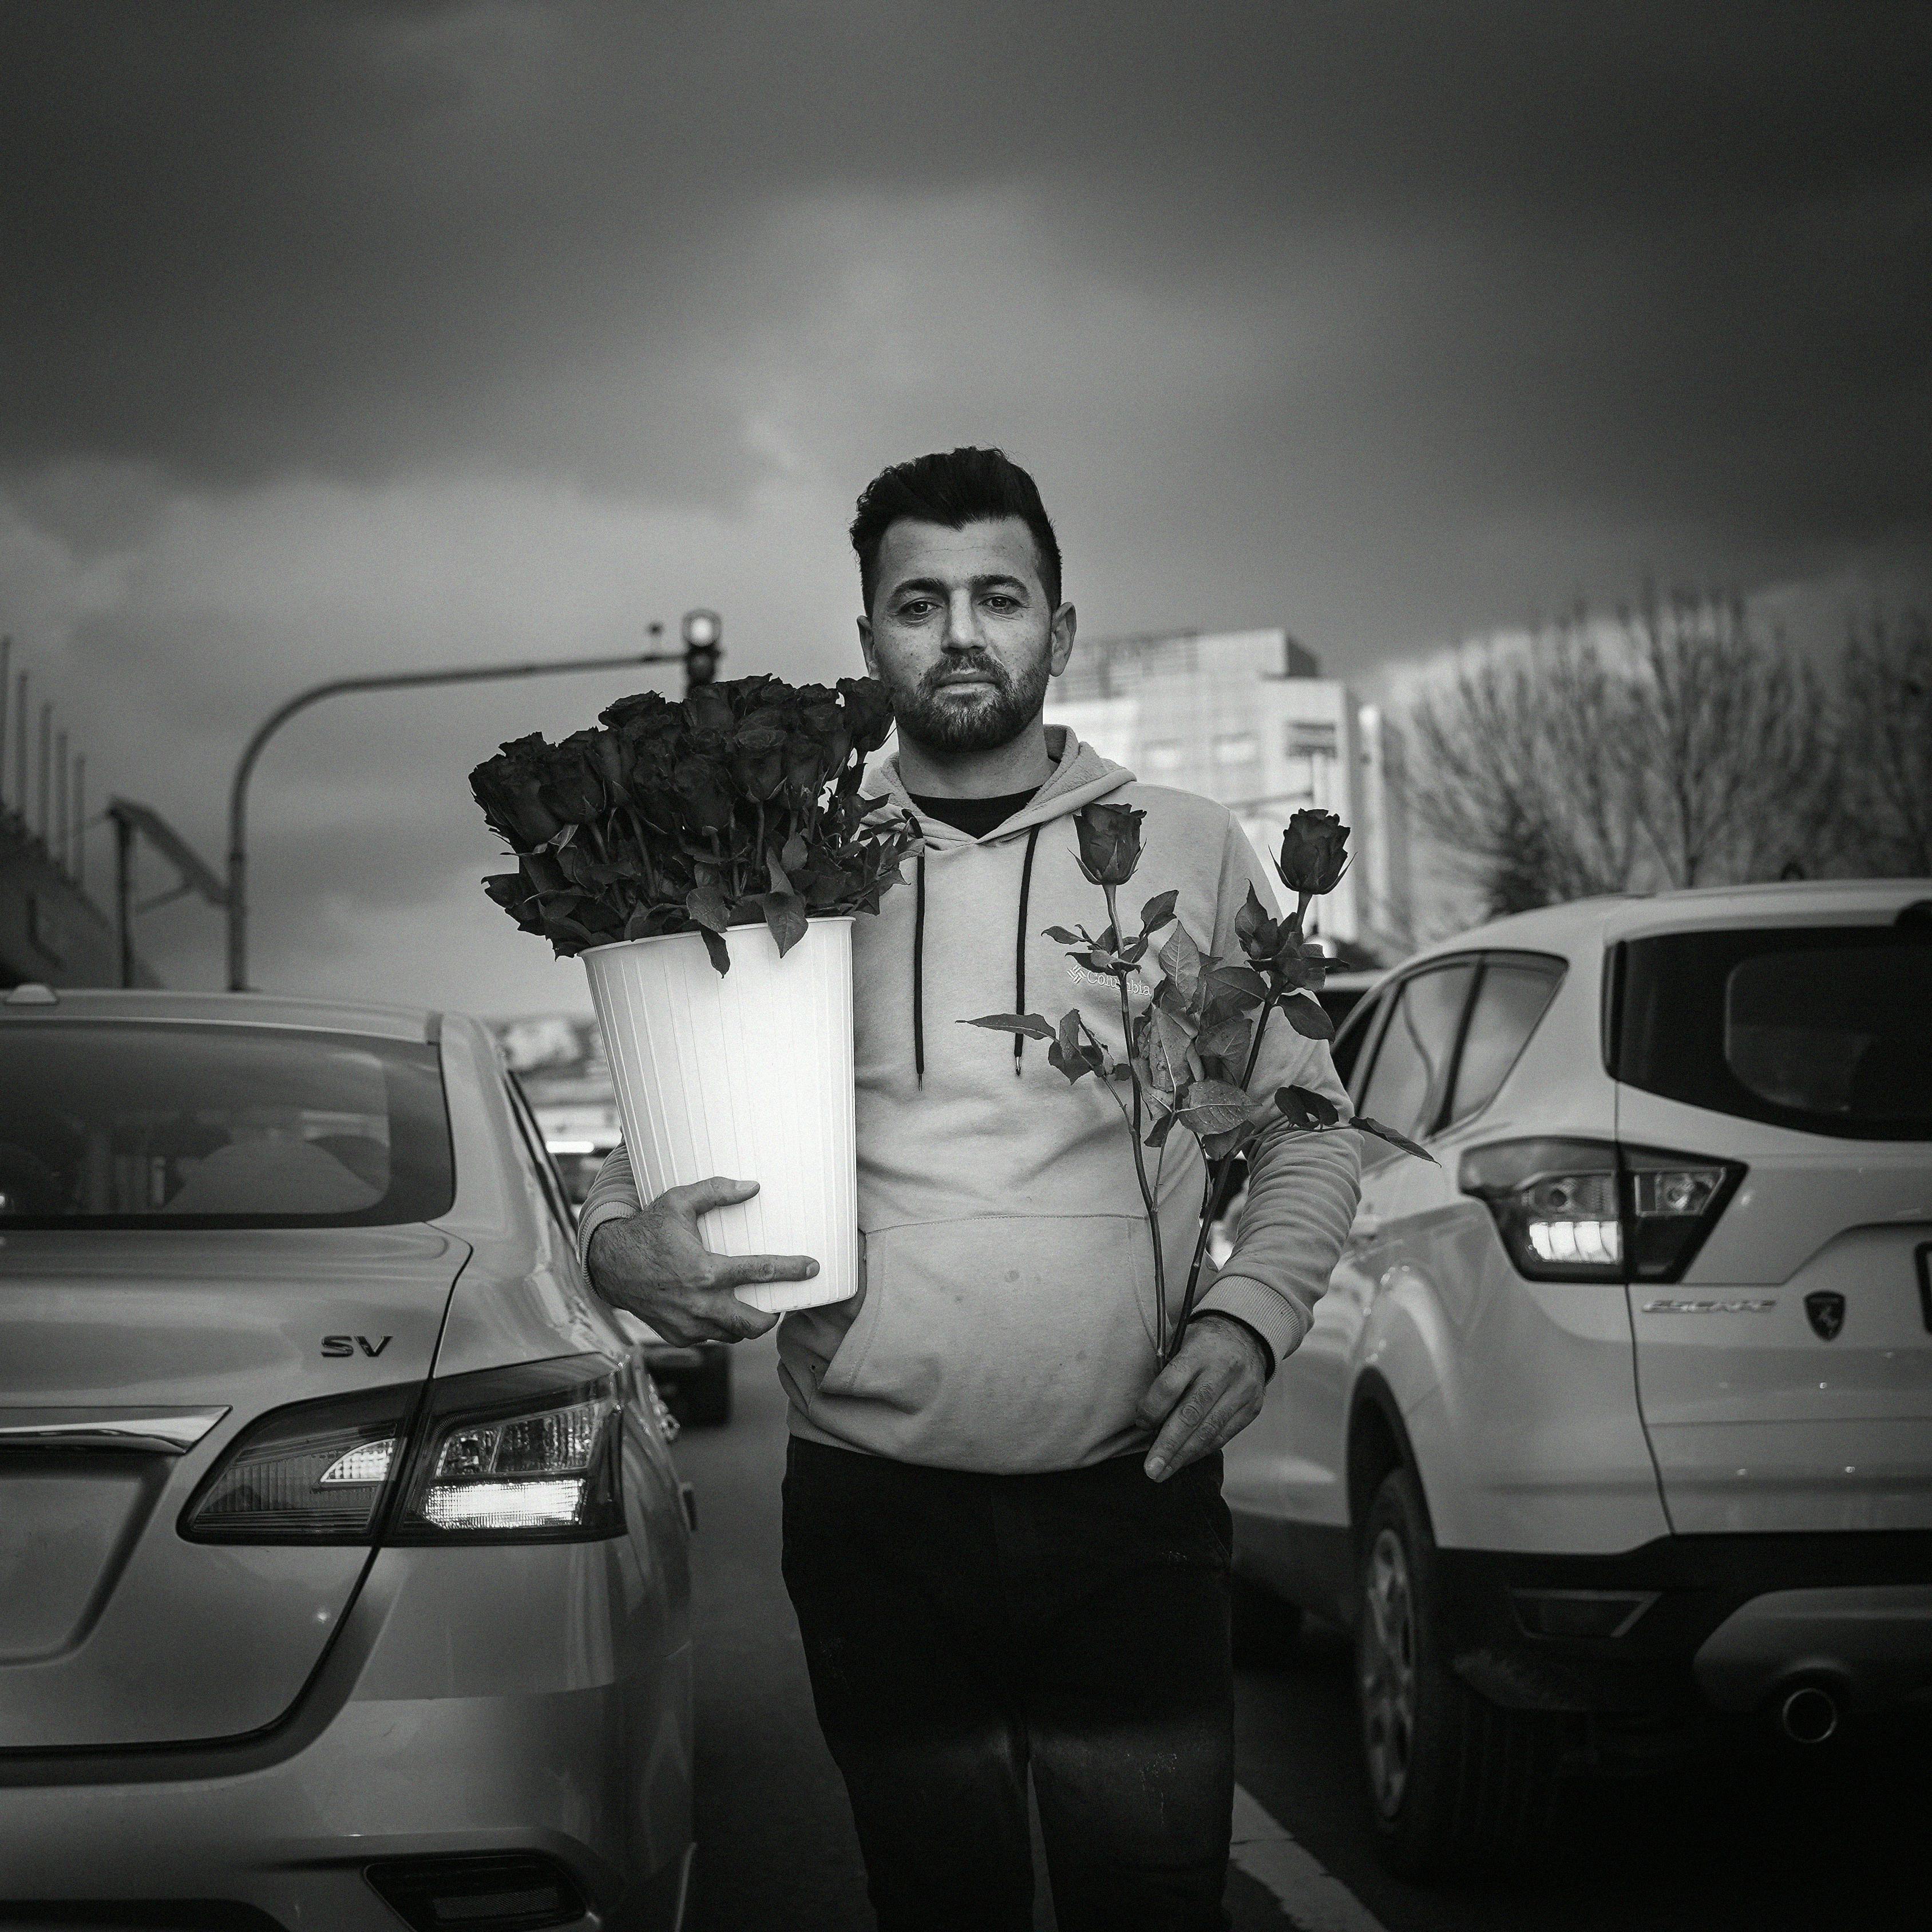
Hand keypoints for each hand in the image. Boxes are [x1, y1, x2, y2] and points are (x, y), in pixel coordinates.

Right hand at [585, 1176, 819, 1344]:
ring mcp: (688, 1325)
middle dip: (774, 1316)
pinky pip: (710, 1338)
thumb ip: (715, 1191)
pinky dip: (719, 1327)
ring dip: (746, 1323)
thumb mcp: (677, 1202)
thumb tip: (753, 1186)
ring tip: (752, 1306)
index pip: (760, 1272)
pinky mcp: (678, 1337)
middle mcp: (699, 1304)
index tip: (813, 1268)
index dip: (791, 1270)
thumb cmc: (646, 1230)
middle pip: (754, 1323)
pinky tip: (720, 1310)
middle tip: (780, 1303)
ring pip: (733, 1335)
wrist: (610, 1265)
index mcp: (704, 1271)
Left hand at [1137, 1314, 1267, 1482]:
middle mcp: (1224, 1370)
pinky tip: (1184, 1460)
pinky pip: (1224, 1435)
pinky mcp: (1251, 1408)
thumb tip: (1143, 1414)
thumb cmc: (1201, 1342)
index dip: (1153, 1408)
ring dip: (1183, 1456)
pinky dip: (1202, 1450)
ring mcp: (1242, 1390)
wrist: (1247, 1336)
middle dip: (1168, 1445)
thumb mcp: (1180, 1339)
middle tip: (1150, 1470)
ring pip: (1209, 1430)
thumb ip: (1164, 1370)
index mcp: (1200, 1349)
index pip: (1171, 1384)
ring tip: (1163, 1472)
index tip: (1141, 1423)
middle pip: (1191, 1414)